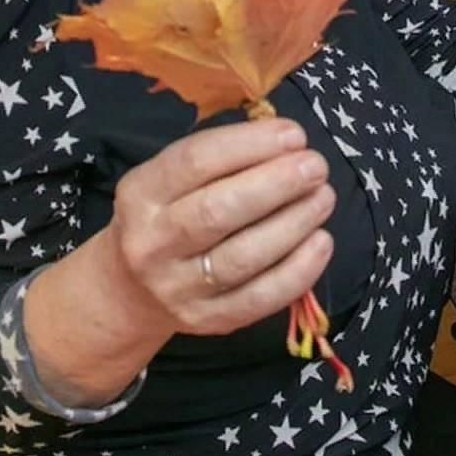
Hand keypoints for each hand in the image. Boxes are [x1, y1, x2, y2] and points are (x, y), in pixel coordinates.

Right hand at [105, 118, 334, 338]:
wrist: (132, 289)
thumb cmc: (170, 214)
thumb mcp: (173, 177)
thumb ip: (223, 156)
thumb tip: (290, 143)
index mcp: (142, 193)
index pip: (195, 161)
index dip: (251, 144)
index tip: (294, 135)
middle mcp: (152, 243)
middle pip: (218, 212)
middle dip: (277, 184)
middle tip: (316, 167)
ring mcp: (178, 288)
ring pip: (243, 257)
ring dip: (294, 223)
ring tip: (323, 197)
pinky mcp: (207, 320)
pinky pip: (259, 299)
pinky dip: (298, 270)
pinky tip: (322, 241)